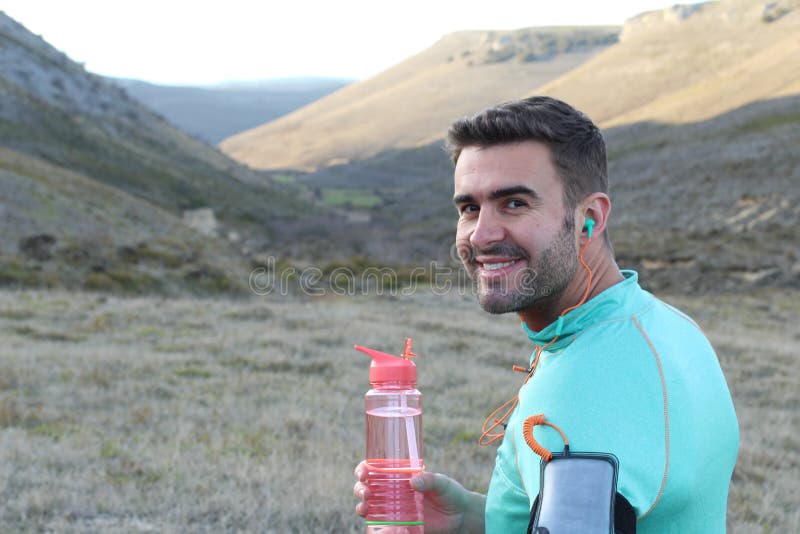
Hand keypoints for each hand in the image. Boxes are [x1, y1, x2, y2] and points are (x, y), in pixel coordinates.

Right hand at [354, 461, 484, 533]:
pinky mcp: (400, 527)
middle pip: (366, 489)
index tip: (363, 472)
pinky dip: (378, 529)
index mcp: (400, 477)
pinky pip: (384, 529)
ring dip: (362, 507)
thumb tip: (413, 481)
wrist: (461, 517)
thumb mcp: (442, 482)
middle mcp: (393, 493)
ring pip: (369, 509)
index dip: (364, 469)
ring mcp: (395, 510)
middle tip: (366, 492)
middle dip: (360, 489)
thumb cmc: (450, 494)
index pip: (375, 469)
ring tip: (365, 508)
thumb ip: (429, 480)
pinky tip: (379, 528)